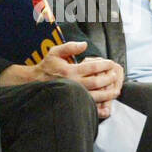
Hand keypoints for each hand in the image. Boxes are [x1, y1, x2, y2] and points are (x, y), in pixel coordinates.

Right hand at [2, 42, 124, 117]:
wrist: (35, 82)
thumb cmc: (48, 65)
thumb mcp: (56, 52)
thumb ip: (70, 47)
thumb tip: (85, 45)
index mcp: (70, 71)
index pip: (92, 67)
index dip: (104, 64)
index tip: (111, 63)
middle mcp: (73, 83)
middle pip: (96, 82)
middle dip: (109, 78)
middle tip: (116, 75)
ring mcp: (73, 94)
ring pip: (95, 96)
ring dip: (108, 94)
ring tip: (116, 91)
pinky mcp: (73, 102)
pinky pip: (88, 106)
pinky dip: (99, 107)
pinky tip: (107, 105)